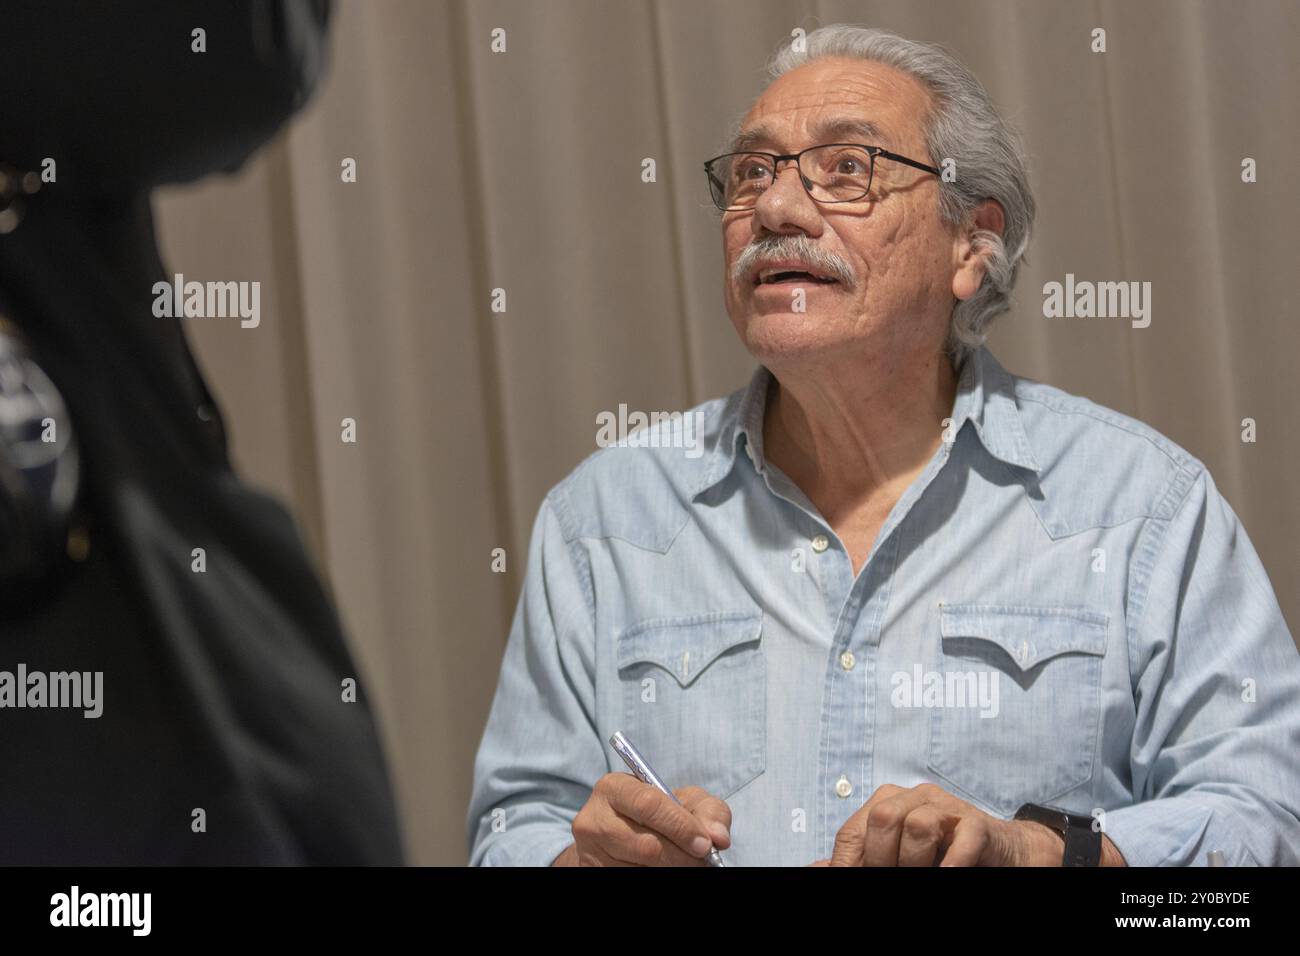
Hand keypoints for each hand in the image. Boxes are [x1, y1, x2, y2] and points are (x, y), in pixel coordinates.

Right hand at [551, 773, 731, 865]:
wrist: (620, 836)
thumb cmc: (659, 813)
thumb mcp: (683, 802)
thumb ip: (707, 810)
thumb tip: (719, 837)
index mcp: (613, 787)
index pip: (649, 805)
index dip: (681, 827)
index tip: (706, 844)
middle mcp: (594, 818)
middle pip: (646, 845)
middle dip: (683, 856)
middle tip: (703, 860)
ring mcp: (590, 851)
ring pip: (641, 868)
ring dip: (673, 869)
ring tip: (685, 863)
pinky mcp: (593, 871)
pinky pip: (631, 877)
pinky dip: (656, 875)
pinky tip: (665, 868)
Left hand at [824, 783, 1064, 865]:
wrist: (999, 852)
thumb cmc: (941, 853)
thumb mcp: (896, 856)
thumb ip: (862, 858)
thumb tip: (817, 867)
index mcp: (887, 802)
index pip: (852, 831)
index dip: (846, 862)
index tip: (850, 881)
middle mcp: (915, 797)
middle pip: (882, 818)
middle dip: (879, 859)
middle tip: (889, 879)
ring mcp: (948, 807)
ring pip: (918, 824)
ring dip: (914, 861)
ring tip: (921, 876)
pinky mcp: (979, 824)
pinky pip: (963, 839)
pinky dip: (952, 863)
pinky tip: (945, 876)